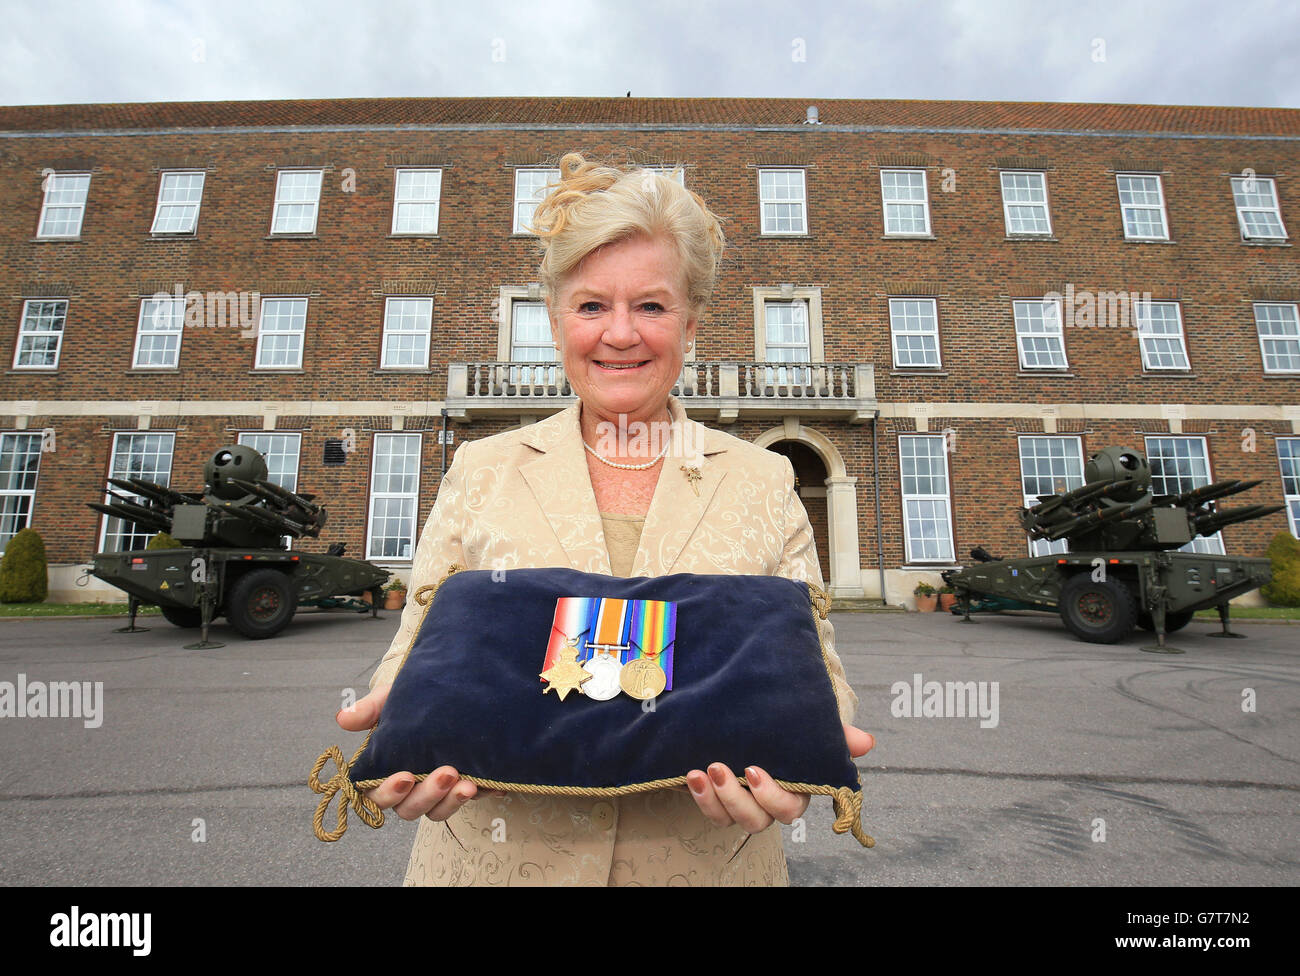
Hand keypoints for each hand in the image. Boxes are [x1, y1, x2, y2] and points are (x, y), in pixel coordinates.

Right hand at [336, 684, 493, 821]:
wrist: (448, 692)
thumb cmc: (412, 701)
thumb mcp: (392, 699)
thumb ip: (370, 709)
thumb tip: (342, 718)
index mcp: (384, 771)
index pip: (376, 795)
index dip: (388, 792)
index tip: (404, 777)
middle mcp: (409, 788)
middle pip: (409, 809)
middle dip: (427, 795)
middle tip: (447, 772)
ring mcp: (437, 791)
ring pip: (438, 812)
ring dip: (452, 802)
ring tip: (468, 784)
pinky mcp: (464, 787)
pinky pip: (472, 801)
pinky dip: (481, 794)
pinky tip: (492, 784)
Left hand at [686, 724, 874, 832]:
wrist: (748, 718)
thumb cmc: (785, 727)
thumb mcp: (807, 725)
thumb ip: (836, 735)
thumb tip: (867, 742)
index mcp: (794, 789)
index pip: (788, 809)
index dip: (771, 796)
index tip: (753, 770)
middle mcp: (767, 802)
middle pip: (757, 821)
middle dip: (737, 800)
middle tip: (721, 769)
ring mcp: (741, 802)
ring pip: (730, 819)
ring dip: (715, 799)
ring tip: (701, 771)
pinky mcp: (717, 797)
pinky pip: (710, 810)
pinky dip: (700, 796)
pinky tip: (691, 774)